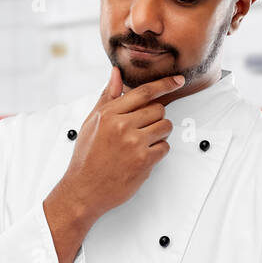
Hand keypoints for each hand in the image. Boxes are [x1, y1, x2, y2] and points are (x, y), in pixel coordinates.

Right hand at [50, 66, 182, 227]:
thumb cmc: (86, 156)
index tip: (177, 80)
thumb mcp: (91, 122)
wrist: (84, 189)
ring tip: (142, 142)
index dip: (164, 84)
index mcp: (109, 114)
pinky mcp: (144, 161)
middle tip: (142, 129)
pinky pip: (165, 147)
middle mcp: (122, 127)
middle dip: (155, 117)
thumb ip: (107, 97)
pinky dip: (158, 151)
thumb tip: (116, 74)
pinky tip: (142, 155)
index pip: (143, 92)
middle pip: (158, 109)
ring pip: (165, 127)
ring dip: (159, 133)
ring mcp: (134, 144)